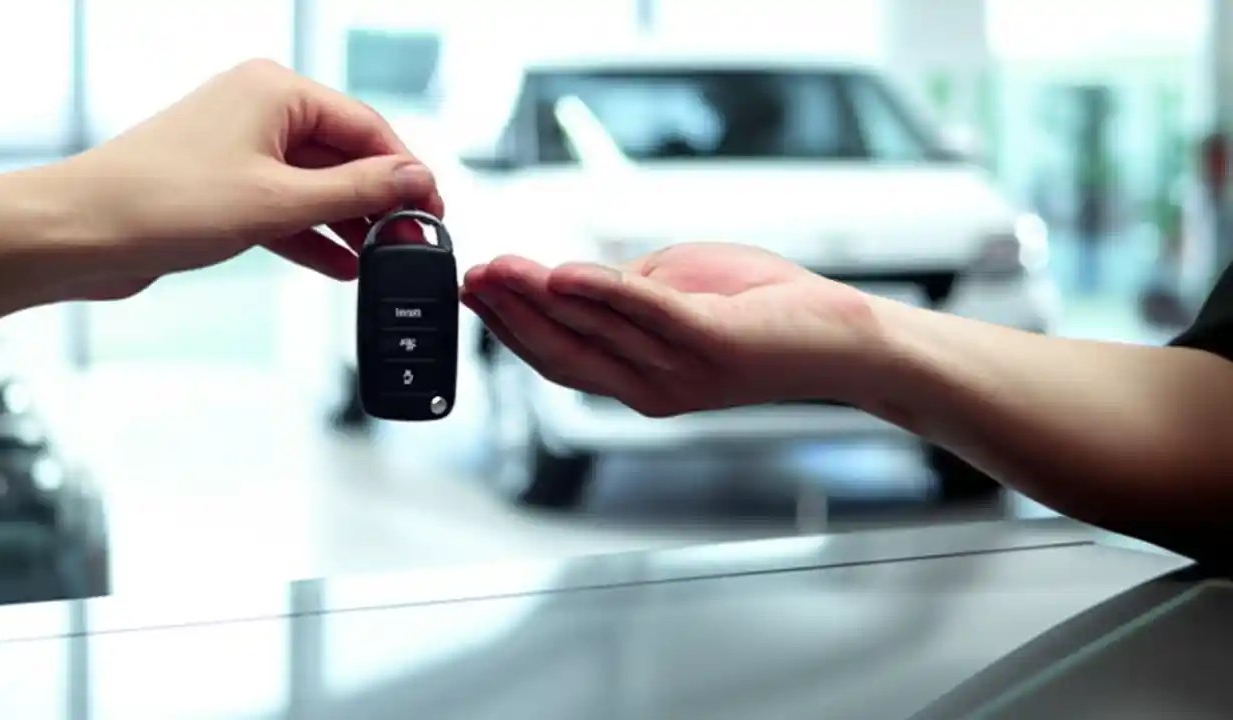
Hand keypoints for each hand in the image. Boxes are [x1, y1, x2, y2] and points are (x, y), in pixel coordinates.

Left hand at [45, 59, 441, 297]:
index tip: (433, 210)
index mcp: (275, 90)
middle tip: (411, 243)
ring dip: (348, 225)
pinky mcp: (224, 186)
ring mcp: (239, 148)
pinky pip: (286, 207)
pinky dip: (312, 235)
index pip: (366, 127)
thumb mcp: (280, 202)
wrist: (80, 234)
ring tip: (382, 262)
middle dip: (378, 203)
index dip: (405, 173)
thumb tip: (417, 180)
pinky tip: (342, 267)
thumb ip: (358, 191)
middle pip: (344, 156)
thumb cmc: (162, 202)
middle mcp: (259, 110)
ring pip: (316, 186)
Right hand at [462, 243, 883, 416]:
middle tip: (471, 277)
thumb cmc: (763, 312)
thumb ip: (625, 292)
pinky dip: (604, 294)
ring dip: (540, 297)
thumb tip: (573, 277)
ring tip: (500, 267)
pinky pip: (649, 317)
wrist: (838, 337)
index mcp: (639, 379)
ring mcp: (681, 371)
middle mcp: (652, 386)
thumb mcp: (677, 296)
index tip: (473, 291)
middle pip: (563, 349)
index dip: (511, 327)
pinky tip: (564, 274)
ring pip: (594, 331)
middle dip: (510, 312)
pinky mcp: (714, 346)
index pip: (558, 356)